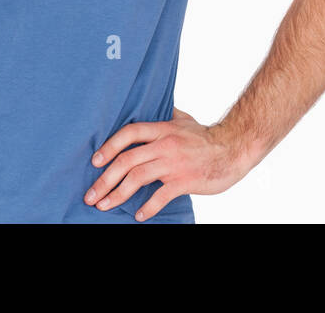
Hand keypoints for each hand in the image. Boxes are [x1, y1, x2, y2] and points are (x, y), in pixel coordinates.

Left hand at [84, 107, 251, 220]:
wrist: (234, 148)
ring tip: (104, 206)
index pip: (129, 133)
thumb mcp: (184, 119)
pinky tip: (138, 216)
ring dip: (117, 194)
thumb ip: (165, 116)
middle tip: (90, 195)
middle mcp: (164, 145)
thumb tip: (153, 108)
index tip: (95, 162)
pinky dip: (147, 207)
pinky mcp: (185, 181)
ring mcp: (174, 163)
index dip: (109, 146)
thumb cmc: (207, 136)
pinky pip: (160, 195)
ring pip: (137, 178)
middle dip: (105, 179)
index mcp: (162, 129)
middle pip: (127, 160)